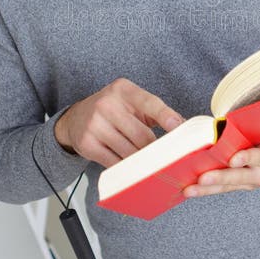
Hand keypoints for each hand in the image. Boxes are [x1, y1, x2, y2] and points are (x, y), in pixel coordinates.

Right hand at [54, 78, 184, 167]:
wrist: (76, 119)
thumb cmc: (113, 110)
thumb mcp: (133, 103)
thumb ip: (157, 112)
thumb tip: (183, 126)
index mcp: (123, 90)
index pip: (150, 103)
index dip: (166, 116)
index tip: (178, 128)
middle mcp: (107, 104)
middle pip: (142, 135)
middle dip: (156, 150)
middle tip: (167, 159)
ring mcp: (95, 124)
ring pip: (130, 152)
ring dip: (142, 162)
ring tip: (150, 165)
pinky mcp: (87, 144)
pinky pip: (114, 163)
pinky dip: (126, 169)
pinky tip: (131, 169)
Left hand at [183, 129, 259, 197]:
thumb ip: (253, 125)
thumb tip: (226, 119)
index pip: (259, 156)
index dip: (247, 158)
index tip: (234, 160)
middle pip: (239, 176)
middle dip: (219, 177)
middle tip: (203, 178)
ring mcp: (252, 182)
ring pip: (227, 186)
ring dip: (207, 188)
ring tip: (189, 190)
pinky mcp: (242, 186)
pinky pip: (223, 188)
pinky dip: (206, 189)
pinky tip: (190, 190)